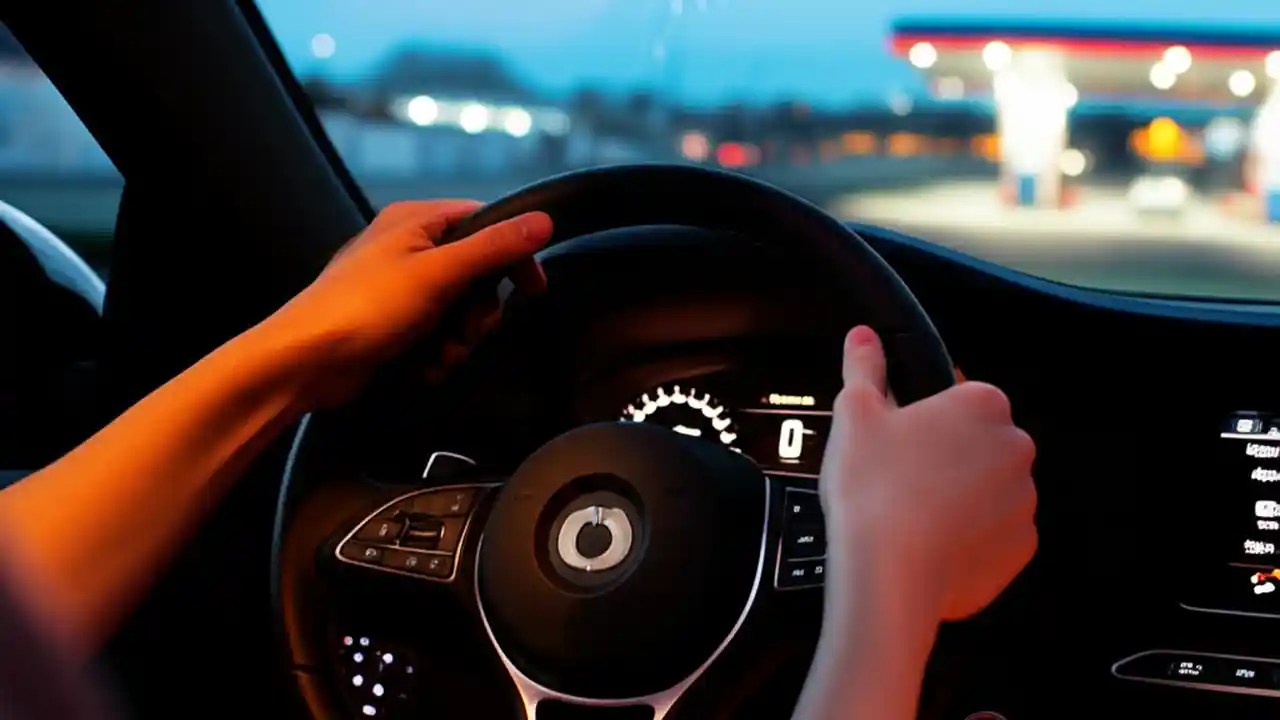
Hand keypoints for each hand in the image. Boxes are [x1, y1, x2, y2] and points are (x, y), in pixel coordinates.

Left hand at [265, 200, 552, 404]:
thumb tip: (545, 220)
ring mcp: (402, 289)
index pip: (487, 222)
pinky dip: (438, 353)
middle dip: (479, 310)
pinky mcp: (396, 325)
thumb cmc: (367, 307)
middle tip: (467, 329)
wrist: (305, 363)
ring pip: (461, 310)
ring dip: (459, 339)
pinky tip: (424, 366)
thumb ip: (493, 248)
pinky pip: (438, 334)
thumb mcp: (438, 273)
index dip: (514, 255)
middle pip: (478, 273)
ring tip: (439, 353)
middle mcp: (410, 248)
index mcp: (417, 221)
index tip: (532, 289)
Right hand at [819, 326, 1036, 622]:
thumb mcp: (855, 415)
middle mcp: (1014, 447)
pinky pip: (993, 533)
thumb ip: (863, 368)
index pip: (959, 394)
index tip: (901, 436)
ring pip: (987, 488)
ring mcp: (1023, 500)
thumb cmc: (874, 491)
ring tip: (912, 513)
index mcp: (981, 403)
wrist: (891, 577)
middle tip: (900, 475)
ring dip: (959, 496)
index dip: (925, 415)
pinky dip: (968, 537)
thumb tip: (863, 338)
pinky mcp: (1020, 548)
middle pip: (978, 442)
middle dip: (946, 455)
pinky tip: (930, 542)